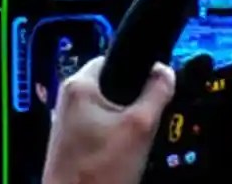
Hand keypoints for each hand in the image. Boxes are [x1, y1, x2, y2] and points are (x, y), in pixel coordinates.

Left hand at [42, 56, 175, 183]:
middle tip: (142, 123)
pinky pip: (100, 129)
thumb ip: (157, 93)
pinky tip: (118, 155)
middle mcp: (67, 101)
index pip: (116, 58)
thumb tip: (165, 72)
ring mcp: (67, 123)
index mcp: (78, 86)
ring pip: (108, 110)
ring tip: (129, 143)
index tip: (154, 85)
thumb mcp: (140, 127)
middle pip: (113, 86)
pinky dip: (113, 138)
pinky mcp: (71, 142)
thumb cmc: (96, 174)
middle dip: (133, 102)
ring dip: (124, 123)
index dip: (140, 70)